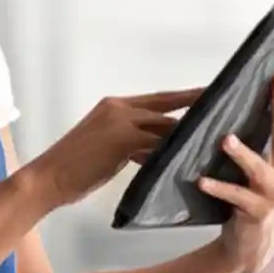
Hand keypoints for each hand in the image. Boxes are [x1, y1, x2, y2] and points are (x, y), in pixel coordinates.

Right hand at [27, 88, 202, 208]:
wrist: (48, 178)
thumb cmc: (73, 168)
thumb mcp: (106, 149)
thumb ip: (131, 144)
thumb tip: (155, 150)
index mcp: (114, 106)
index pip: (158, 99)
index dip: (184, 97)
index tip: (208, 94)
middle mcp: (119, 108)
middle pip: (167, 104)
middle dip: (196, 104)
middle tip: (225, 103)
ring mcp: (120, 122)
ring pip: (165, 123)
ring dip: (191, 130)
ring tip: (216, 132)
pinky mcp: (121, 140)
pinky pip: (157, 143)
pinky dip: (176, 149)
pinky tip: (193, 156)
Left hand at [200, 67, 273, 272]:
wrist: (254, 247)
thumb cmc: (260, 199)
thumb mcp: (272, 169)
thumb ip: (272, 141)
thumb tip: (265, 102)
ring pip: (260, 170)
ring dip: (243, 154)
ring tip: (226, 139)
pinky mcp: (256, 214)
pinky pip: (235, 198)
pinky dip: (219, 188)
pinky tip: (202, 180)